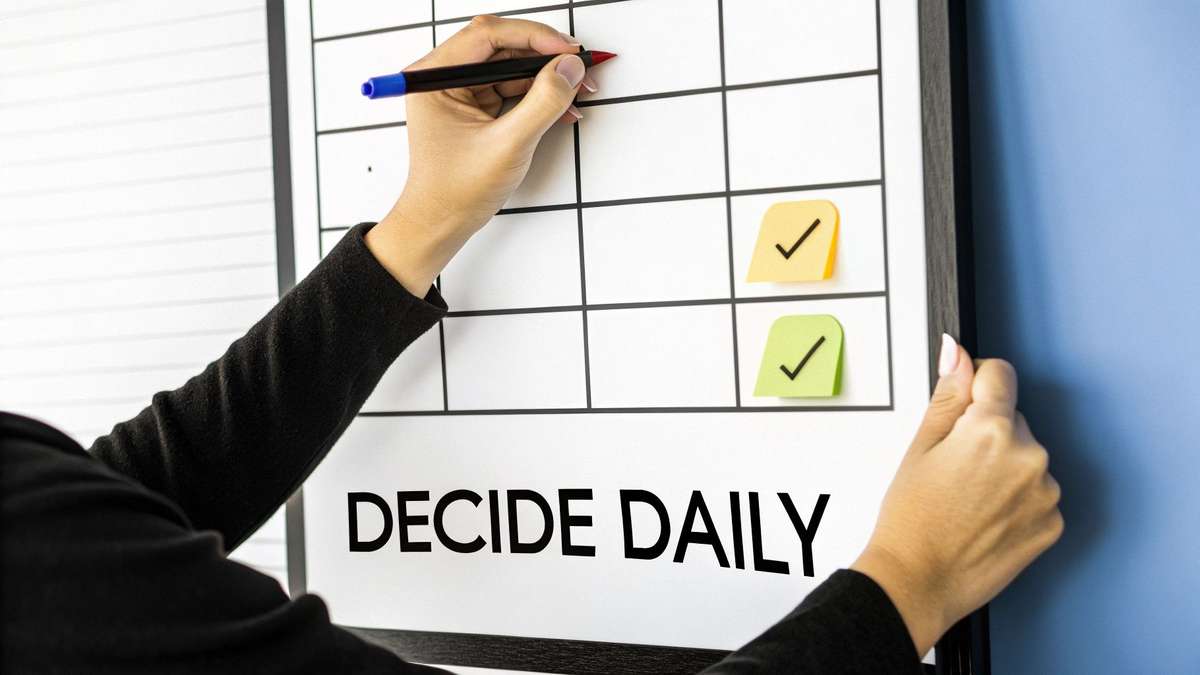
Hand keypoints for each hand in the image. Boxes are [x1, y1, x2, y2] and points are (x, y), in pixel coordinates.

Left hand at [365, 16, 598, 295]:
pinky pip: (512, 87)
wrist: (442, 223)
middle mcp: (444, 77)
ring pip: (511, 65)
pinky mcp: (476, 106)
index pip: (488, 35)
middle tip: (578, 66)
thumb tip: (569, 67)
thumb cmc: (456, 191)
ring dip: (546, 75)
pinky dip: (538, 94)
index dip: (533, 37)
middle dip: (544, 55)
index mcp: (435, 77)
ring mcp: (461, 91)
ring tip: (578, 87)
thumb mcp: (508, 145)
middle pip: (502, 45)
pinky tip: (563, 105)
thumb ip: (542, 102)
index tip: (567, 50)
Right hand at [851, 335, 1062, 655]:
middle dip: (987, 434)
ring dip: (1004, 468)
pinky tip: (985, 517)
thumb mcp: (919, 447)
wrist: (920, 580)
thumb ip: (948, 395)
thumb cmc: (911, 519)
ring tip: (966, 499)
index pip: (999, 374)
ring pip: (1026, 457)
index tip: (961, 409)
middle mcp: (1029, 456)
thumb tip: (958, 353)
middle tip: (952, 470)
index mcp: (991, 429)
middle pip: (1012, 420)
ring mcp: (1045, 492)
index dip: (975, 387)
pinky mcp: (1053, 523)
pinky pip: (1037, 493)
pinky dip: (1016, 500)